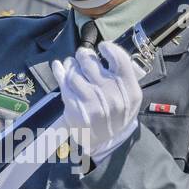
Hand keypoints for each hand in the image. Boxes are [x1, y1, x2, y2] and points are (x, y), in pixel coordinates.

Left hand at [51, 41, 142, 162]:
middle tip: (82, 55)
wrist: (104, 142)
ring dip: (71, 64)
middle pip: (92, 63)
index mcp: (130, 91)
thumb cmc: (117, 114)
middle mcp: (113, 98)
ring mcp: (93, 105)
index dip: (109, 48)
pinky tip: (58, 67)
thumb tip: (104, 49)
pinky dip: (59, 72)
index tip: (102, 47)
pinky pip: (64, 84)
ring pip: (75, 73)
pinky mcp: (76, 110)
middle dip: (84, 55)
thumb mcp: (129, 97)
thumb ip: (122, 75)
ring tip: (72, 64)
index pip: (120, 60)